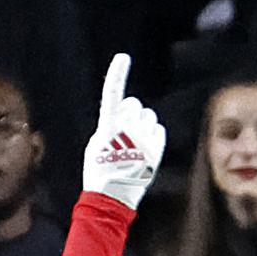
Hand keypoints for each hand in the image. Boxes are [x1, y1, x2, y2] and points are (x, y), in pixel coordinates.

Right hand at [81, 53, 165, 209]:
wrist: (113, 197)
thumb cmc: (100, 170)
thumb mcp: (96, 144)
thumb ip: (110, 125)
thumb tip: (125, 113)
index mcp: (108, 127)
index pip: (112, 94)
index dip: (117, 75)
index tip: (123, 58)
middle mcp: (128, 130)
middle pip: (135, 105)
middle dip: (131, 112)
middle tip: (124, 131)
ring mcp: (144, 139)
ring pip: (149, 117)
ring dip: (143, 124)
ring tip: (134, 143)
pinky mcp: (156, 149)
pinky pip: (159, 130)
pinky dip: (154, 135)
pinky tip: (145, 148)